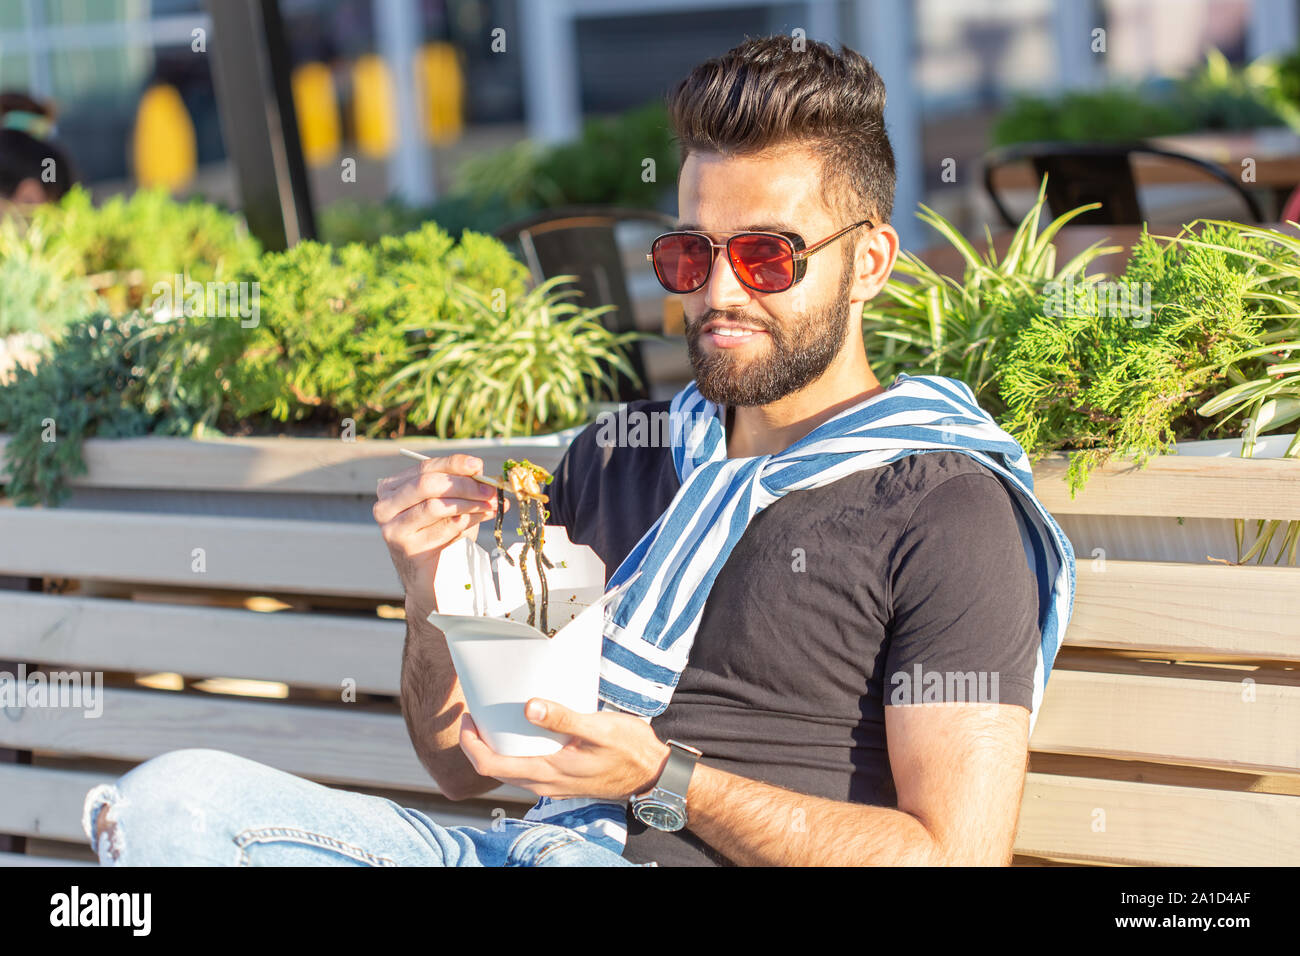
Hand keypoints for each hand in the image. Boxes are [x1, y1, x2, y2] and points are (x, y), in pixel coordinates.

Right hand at [372, 453, 510, 616]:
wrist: (433, 579)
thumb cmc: (442, 537)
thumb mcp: (452, 505)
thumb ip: (462, 486)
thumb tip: (481, 471)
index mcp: (393, 489)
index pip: (424, 468)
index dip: (453, 464)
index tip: (478, 465)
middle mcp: (385, 505)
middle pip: (428, 484)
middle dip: (464, 484)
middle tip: (490, 490)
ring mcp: (392, 527)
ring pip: (435, 505)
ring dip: (469, 503)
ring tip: (491, 506)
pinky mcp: (404, 547)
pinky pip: (441, 528)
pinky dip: (466, 521)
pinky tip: (480, 520)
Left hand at [458, 700, 670, 800]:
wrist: (654, 774)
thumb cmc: (630, 750)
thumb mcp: (599, 729)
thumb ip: (564, 719)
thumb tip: (529, 707)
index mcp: (548, 772)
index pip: (491, 765)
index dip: (471, 744)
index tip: (468, 719)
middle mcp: (545, 784)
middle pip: (496, 769)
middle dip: (478, 743)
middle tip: (476, 714)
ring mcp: (554, 785)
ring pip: (511, 770)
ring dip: (496, 747)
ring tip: (495, 719)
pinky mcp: (562, 780)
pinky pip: (527, 769)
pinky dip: (516, 751)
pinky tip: (525, 730)